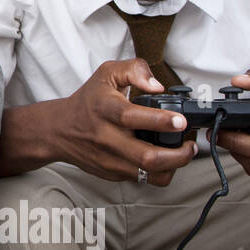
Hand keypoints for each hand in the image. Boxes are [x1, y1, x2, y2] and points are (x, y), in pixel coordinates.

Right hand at [56, 59, 197, 185]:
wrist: (59, 130)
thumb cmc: (88, 101)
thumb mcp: (107, 73)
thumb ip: (134, 69)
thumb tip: (157, 86)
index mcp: (105, 109)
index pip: (132, 117)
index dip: (160, 120)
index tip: (181, 121)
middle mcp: (106, 137)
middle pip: (147, 157)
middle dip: (178, 155)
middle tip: (191, 145)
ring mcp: (109, 159)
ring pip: (149, 174)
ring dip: (174, 166)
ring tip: (183, 154)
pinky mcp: (112, 173)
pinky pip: (143, 179)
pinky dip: (160, 171)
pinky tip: (165, 158)